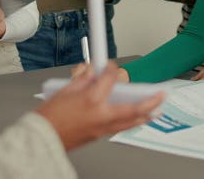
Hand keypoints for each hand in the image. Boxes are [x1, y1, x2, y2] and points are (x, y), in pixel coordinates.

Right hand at [36, 62, 163, 149]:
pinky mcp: (100, 135)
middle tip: (161, 93)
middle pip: (134, 106)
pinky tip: (138, 118)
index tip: (110, 65)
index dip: (111, 68)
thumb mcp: (65, 90)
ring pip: (131, 121)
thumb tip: (91, 71)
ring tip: (157, 108)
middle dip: (151, 100)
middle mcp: (101, 114)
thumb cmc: (49, 118)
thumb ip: (83, 79)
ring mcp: (102, 127)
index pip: (109, 78)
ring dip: (146, 114)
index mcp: (91, 99)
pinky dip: (133, 121)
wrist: (41, 139)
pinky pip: (122, 127)